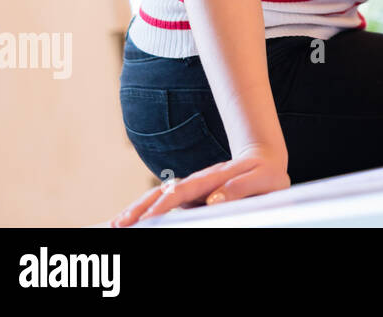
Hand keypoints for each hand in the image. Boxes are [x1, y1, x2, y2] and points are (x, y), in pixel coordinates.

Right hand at [109, 143, 289, 226]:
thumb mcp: (263, 178)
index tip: (149, 216)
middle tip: (119, 224)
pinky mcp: (191, 196)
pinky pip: (165, 203)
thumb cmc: (266, 172)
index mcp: (213, 178)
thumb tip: (213, 200)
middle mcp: (197, 182)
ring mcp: (192, 189)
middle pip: (162, 192)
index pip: (183, 191)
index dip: (164, 203)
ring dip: (137, 209)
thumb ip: (239, 187)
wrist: (264, 158)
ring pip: (158, 197)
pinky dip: (146, 210)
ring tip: (116, 224)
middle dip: (140, 208)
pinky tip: (133, 220)